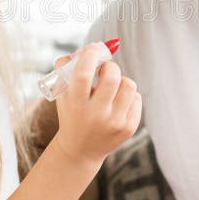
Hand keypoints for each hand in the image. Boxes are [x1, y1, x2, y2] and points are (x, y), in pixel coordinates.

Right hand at [51, 43, 141, 166]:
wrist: (80, 149)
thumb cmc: (71, 113)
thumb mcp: (62, 93)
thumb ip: (66, 67)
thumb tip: (84, 49)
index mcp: (76, 105)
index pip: (83, 73)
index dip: (90, 55)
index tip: (93, 49)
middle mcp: (96, 115)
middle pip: (112, 77)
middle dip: (110, 66)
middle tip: (104, 69)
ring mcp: (115, 122)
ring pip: (129, 85)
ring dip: (121, 80)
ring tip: (111, 88)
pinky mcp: (129, 127)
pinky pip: (136, 98)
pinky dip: (127, 95)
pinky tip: (117, 102)